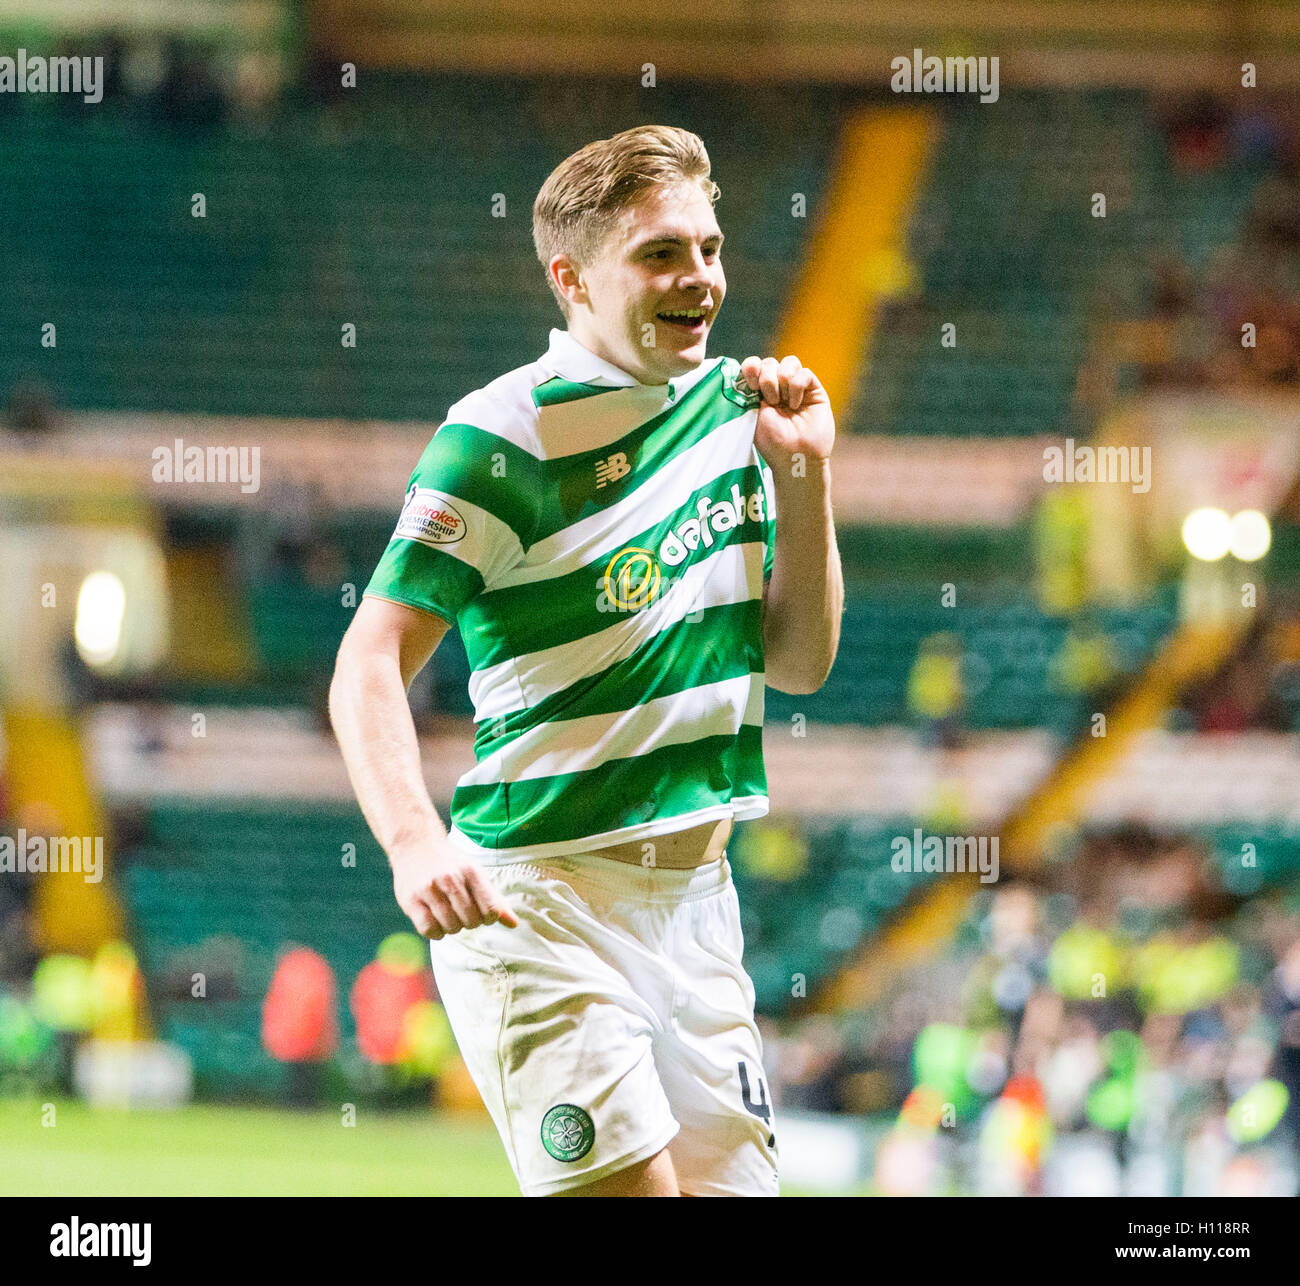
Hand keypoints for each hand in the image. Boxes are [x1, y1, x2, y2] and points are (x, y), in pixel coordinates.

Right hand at [391, 839, 517, 939]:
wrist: (415, 846)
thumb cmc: (450, 864)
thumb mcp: (474, 874)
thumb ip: (494, 899)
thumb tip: (514, 924)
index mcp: (471, 871)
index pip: (491, 910)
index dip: (489, 918)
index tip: (482, 913)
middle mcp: (450, 878)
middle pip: (471, 921)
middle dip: (470, 923)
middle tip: (462, 913)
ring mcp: (428, 889)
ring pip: (450, 927)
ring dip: (452, 928)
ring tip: (449, 916)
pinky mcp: (410, 900)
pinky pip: (428, 929)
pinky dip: (436, 933)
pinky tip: (437, 923)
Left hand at [740, 355, 834, 469]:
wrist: (795, 457)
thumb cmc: (772, 442)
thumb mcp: (753, 415)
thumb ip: (750, 391)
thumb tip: (749, 368)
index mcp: (760, 392)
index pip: (754, 365)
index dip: (751, 368)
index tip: (751, 385)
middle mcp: (779, 388)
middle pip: (770, 362)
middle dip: (767, 379)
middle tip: (771, 402)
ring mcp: (797, 388)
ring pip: (789, 362)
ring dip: (782, 380)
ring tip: (783, 402)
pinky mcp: (815, 391)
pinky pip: (804, 373)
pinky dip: (797, 387)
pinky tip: (795, 405)